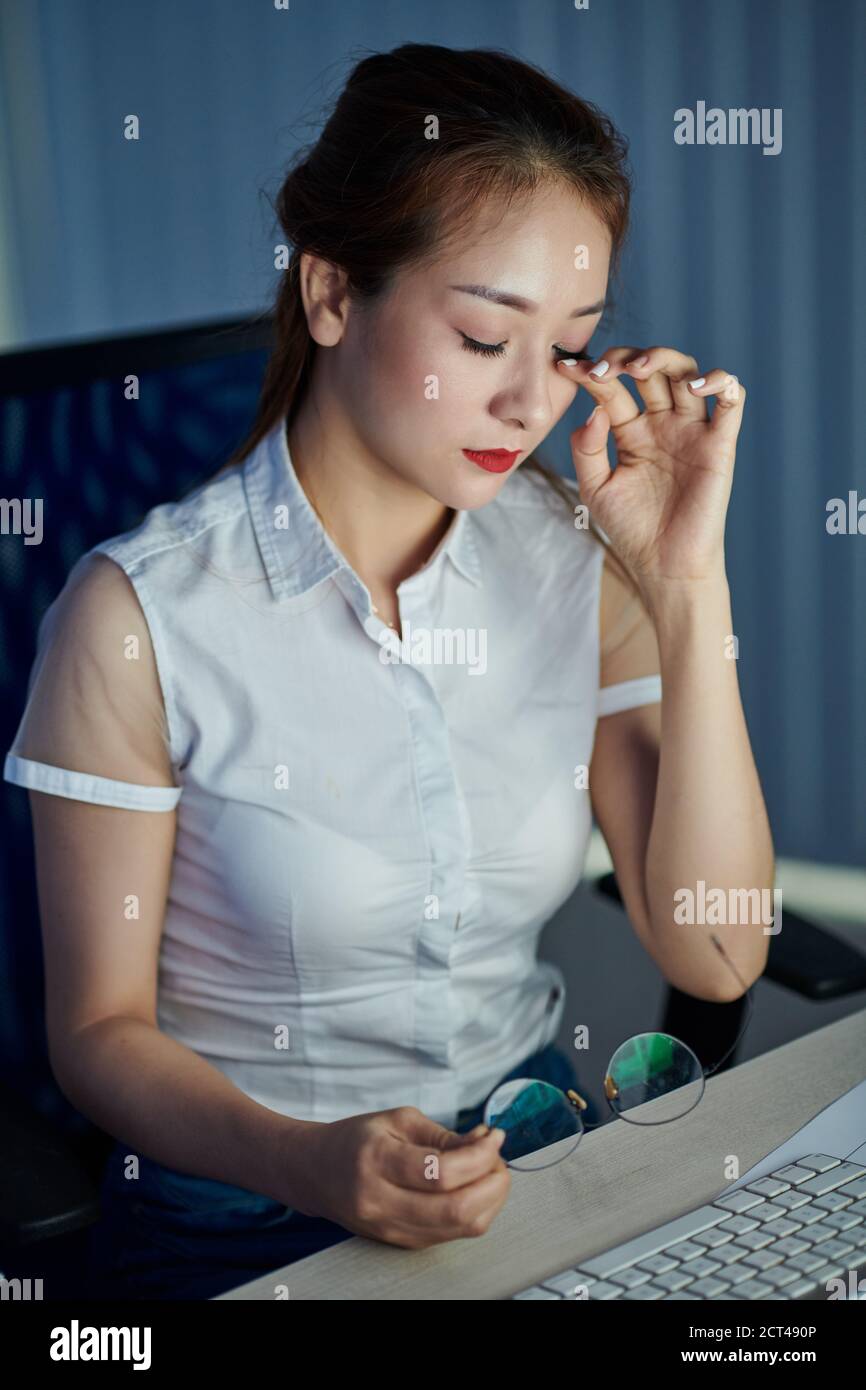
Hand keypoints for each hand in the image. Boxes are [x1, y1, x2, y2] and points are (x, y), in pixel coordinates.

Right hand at [288, 1106, 510, 1248]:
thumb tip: (485, 1143)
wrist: (316, 1172)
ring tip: (490, 1171)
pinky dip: (474, 1212)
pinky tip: (474, 1189)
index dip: (480, 1156)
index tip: (494, 1136)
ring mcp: (390, 1229)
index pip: (441, 1173)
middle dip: (493, 1182)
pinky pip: (450, 1235)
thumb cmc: (356, 1140)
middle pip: (455, 1210)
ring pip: (459, 1228)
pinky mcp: (401, 1242)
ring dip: (489, 1199)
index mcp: (377, 1162)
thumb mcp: (398, 1121)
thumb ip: (444, 1135)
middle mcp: (381, 1203)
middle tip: (498, 1157)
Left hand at [558, 346, 745, 586]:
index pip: (613, 388)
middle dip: (627, 358)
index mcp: (632, 430)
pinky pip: (732, 401)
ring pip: (689, 373)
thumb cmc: (631, 529)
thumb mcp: (595, 488)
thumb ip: (587, 449)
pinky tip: (696, 386)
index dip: (592, 373)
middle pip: (652, 369)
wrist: (665, 566)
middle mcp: (663, 423)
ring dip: (666, 359)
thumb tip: (594, 409)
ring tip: (641, 369)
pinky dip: (721, 382)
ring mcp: (692, 430)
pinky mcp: (720, 444)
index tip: (569, 368)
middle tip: (605, 368)